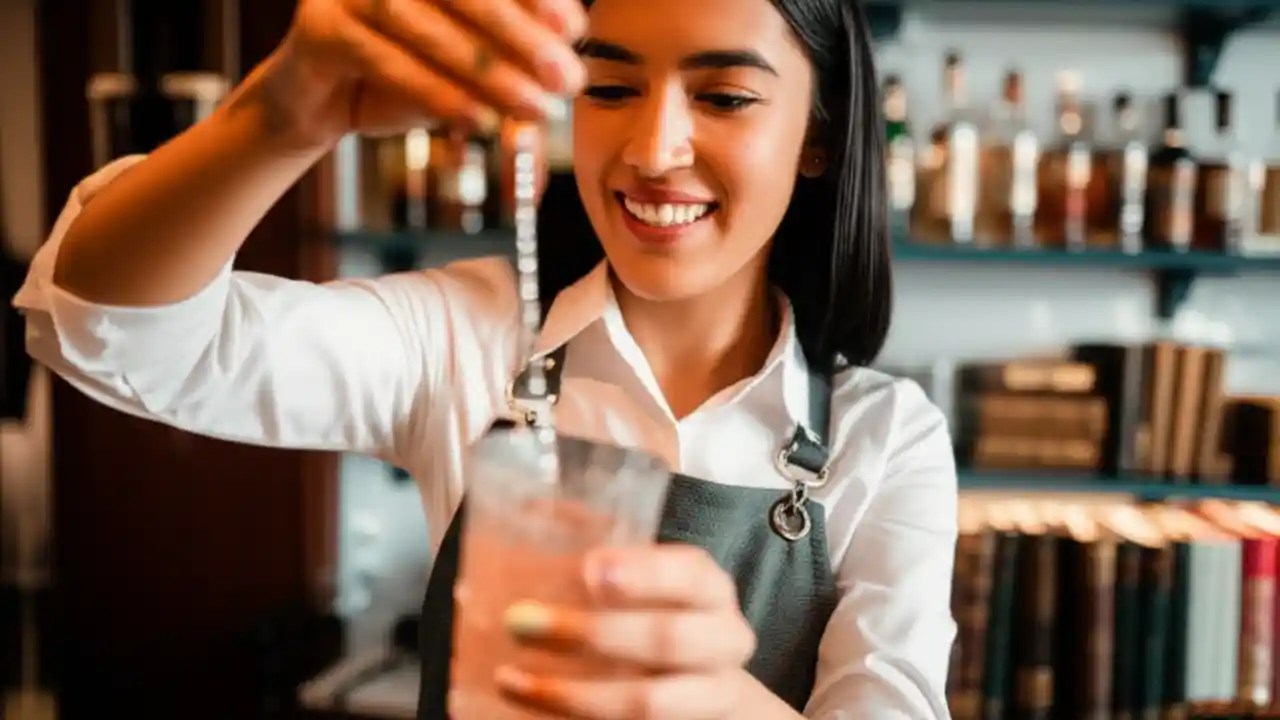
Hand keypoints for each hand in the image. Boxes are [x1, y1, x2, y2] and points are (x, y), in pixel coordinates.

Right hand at [261, 0, 587, 148]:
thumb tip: (567, 63)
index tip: (575, 29)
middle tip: (566, 79)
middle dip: (521, 35)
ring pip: (425, 25)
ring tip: (534, 110)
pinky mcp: (319, 29)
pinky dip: (439, 94)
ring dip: (487, 71)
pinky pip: (387, 61)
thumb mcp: (463, 58)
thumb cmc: (404, 71)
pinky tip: (480, 122)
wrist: (319, 103)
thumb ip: (506, 51)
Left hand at [497, 545, 757, 718]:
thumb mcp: (647, 580)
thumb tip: (525, 509)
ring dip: (572, 694)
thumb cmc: (658, 614)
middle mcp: (721, 641)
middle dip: (593, 633)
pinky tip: (529, 706)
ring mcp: (707, 695)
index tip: (590, 568)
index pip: (689, 574)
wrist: (703, 684)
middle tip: (521, 622)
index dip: (644, 573)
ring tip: (511, 678)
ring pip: (647, 702)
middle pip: (667, 640)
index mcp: (710, 590)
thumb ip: (600, 555)